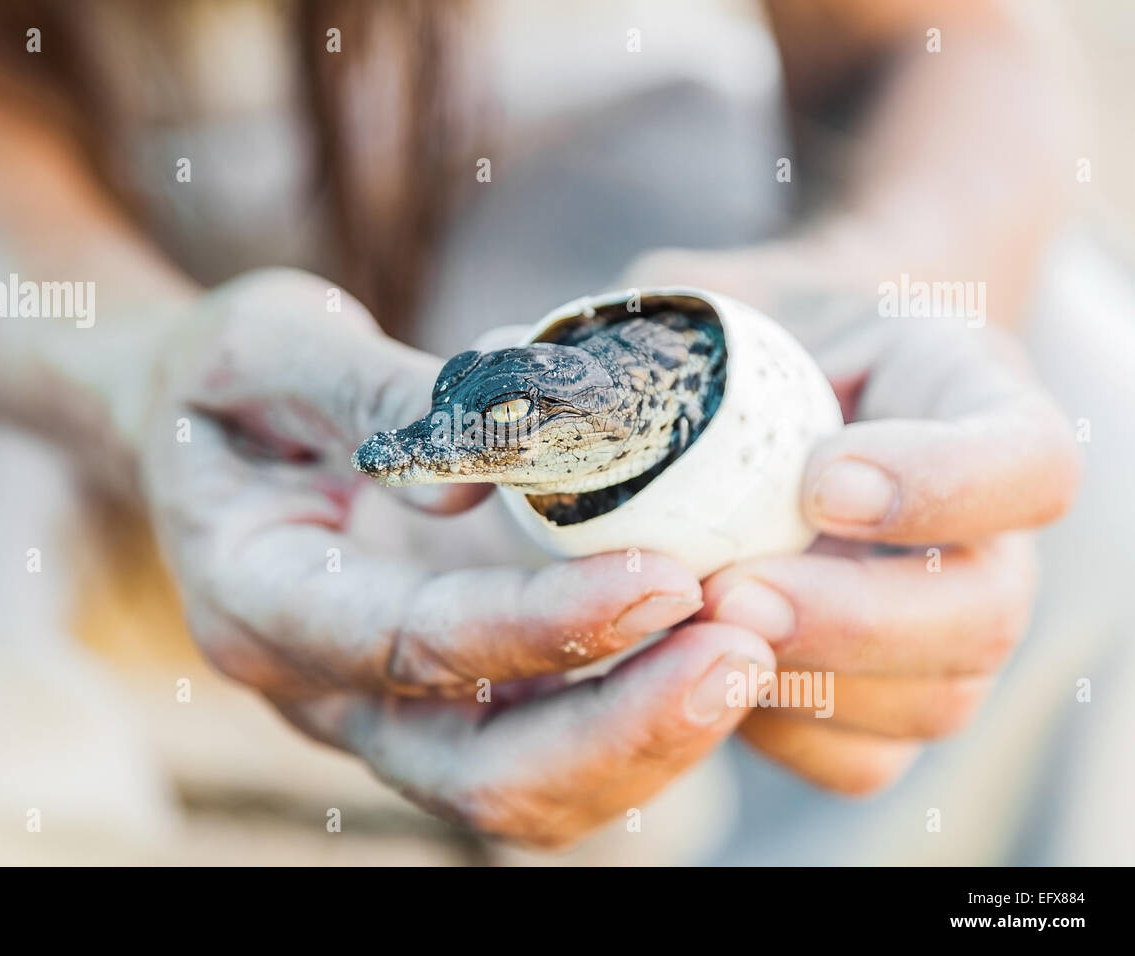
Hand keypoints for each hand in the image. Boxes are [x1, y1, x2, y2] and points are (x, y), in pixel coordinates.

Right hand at [135, 269, 774, 845]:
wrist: (209, 436)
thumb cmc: (231, 384)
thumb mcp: (267, 347)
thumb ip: (366, 394)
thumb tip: (476, 473)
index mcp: (262, 605)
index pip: (414, 643)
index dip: (544, 625)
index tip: (669, 575)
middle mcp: (327, 690)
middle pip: (484, 774)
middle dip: (625, 727)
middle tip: (745, 646)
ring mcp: (394, 709)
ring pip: (533, 788)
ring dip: (652, 737)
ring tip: (756, 647)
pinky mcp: (453, 698)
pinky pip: (558, 746)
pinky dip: (644, 713)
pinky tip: (718, 642)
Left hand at [695, 315, 1078, 792]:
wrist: (752, 404)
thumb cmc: (730, 345)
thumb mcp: (702, 304)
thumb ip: (659, 327)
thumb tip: (549, 382)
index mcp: (969, 405)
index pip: (1028, 460)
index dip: (943, 485)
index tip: (820, 482)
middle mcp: (984, 532)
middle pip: (987, 609)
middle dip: (854, 617)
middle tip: (728, 592)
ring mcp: (946, 629)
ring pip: (933, 699)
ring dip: (808, 683)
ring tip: (693, 631)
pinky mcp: (889, 702)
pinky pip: (865, 759)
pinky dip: (785, 734)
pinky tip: (702, 675)